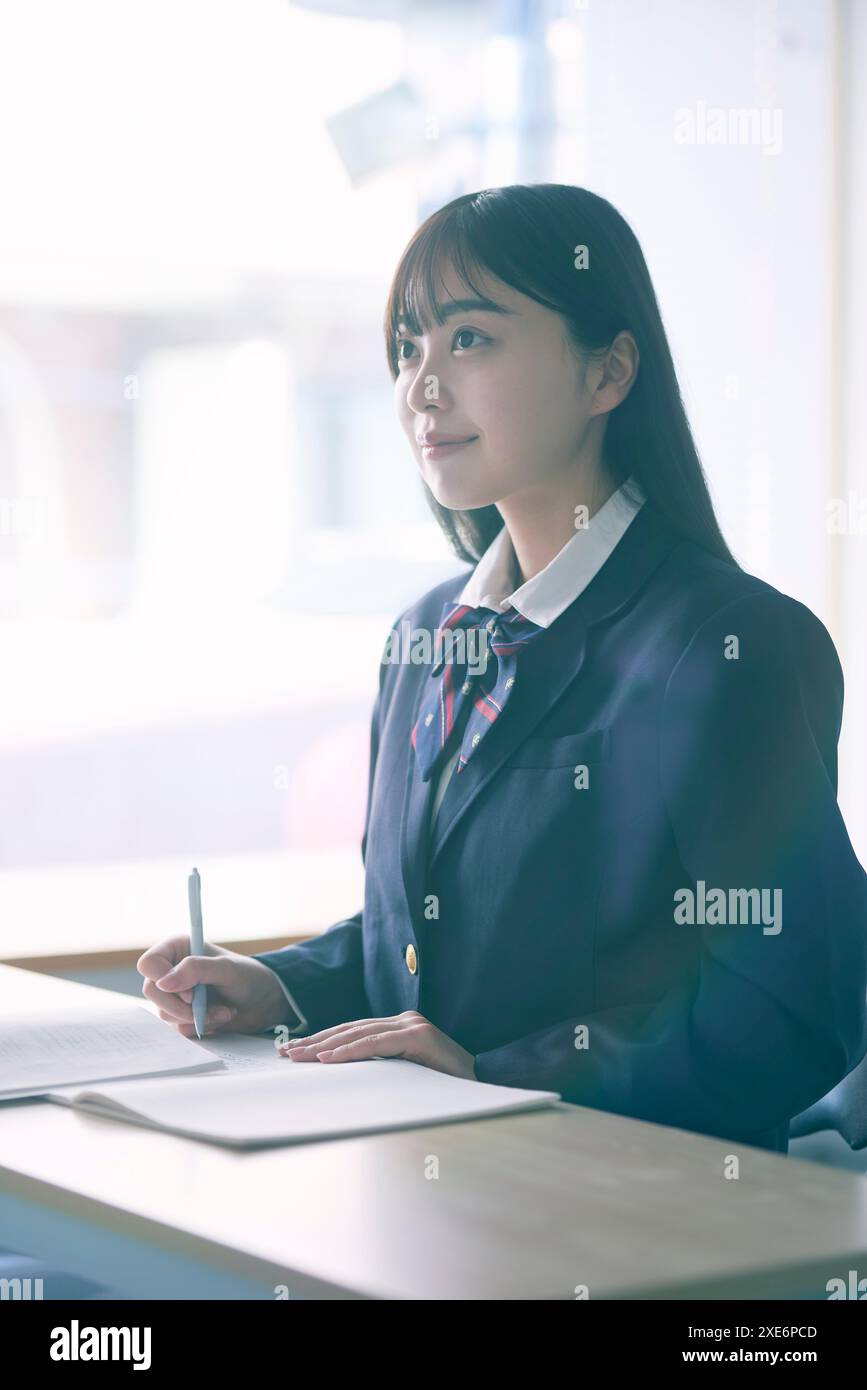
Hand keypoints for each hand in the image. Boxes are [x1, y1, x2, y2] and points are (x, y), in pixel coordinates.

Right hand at [137, 935, 294, 1036]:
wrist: (265, 1002)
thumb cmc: (249, 977)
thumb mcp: (227, 969)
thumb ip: (196, 970)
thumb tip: (162, 983)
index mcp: (178, 949)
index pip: (149, 964)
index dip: (164, 980)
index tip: (190, 993)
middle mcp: (172, 970)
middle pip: (152, 992)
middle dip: (181, 1006)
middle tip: (204, 1008)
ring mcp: (176, 994)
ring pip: (165, 1013)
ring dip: (197, 1017)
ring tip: (224, 1010)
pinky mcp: (183, 1015)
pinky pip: (178, 1028)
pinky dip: (200, 1027)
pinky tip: (220, 1017)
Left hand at [277, 1010, 476, 1079]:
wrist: (482, 1087)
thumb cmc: (443, 1088)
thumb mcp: (404, 1075)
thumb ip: (381, 1067)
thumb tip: (341, 1076)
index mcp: (399, 1028)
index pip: (352, 1032)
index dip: (321, 1041)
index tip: (294, 1052)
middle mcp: (404, 1021)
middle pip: (350, 1030)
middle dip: (315, 1042)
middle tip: (286, 1054)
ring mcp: (412, 1025)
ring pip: (359, 1034)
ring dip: (325, 1047)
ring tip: (299, 1057)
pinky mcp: (419, 1036)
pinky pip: (377, 1044)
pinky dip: (350, 1051)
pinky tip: (329, 1059)